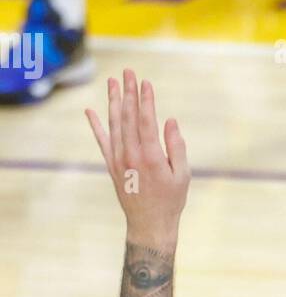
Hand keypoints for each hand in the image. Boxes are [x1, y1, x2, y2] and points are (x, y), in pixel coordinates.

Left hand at [86, 70, 189, 245]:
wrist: (149, 224)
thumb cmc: (171, 200)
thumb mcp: (182, 174)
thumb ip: (176, 146)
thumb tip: (170, 121)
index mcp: (151, 157)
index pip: (146, 121)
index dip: (145, 100)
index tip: (145, 82)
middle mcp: (131, 155)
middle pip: (128, 117)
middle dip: (128, 92)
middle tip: (128, 72)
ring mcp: (118, 160)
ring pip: (114, 124)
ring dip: (113, 101)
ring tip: (113, 82)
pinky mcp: (112, 166)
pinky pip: (102, 141)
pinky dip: (96, 125)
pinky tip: (91, 111)